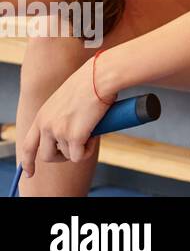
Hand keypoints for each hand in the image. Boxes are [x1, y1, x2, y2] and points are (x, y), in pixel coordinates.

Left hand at [18, 57, 112, 178]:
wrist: (100, 77)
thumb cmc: (89, 83)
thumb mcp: (64, 100)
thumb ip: (59, 117)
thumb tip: (69, 134)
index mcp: (41, 116)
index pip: (28, 146)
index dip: (27, 162)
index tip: (30, 173)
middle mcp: (46, 125)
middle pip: (46, 156)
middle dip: (61, 157)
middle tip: (75, 150)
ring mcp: (59, 131)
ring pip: (68, 155)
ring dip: (80, 148)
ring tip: (91, 133)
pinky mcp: (74, 136)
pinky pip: (79, 156)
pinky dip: (88, 151)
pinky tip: (95, 137)